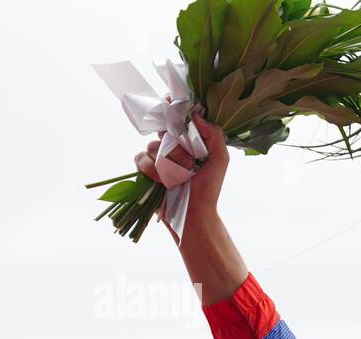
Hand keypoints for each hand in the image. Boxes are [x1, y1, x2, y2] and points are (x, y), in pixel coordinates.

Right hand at [134, 109, 228, 238]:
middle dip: (171, 140)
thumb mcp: (219, 160)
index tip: (170, 101)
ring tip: (178, 176)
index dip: (172, 108)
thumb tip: (197, 115)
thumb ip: (214, 135)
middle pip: (162, 128)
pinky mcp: (146, 170)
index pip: (178, 118)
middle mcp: (172, 147)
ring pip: (151, 145)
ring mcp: (158, 158)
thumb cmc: (209, 189)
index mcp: (190, 142)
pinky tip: (163, 182)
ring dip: (165, 161)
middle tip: (186, 158)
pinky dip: (151, 170)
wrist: (193, 214)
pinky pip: (140, 158)